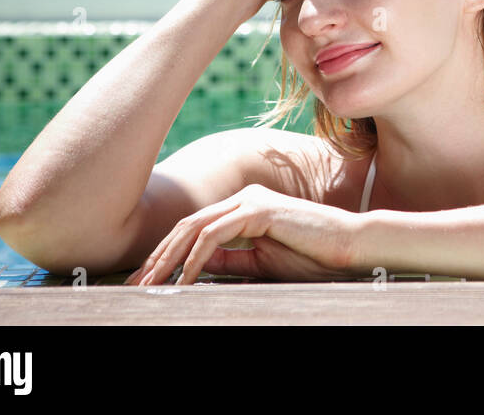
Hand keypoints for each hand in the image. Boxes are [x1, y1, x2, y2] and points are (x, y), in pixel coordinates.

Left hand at [123, 184, 359, 285]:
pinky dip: (197, 258)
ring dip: (170, 259)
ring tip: (154, 284)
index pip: (194, 229)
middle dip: (159, 257)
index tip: (148, 281)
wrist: (346, 248)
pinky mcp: (259, 209)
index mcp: (243, 207)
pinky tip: (186, 279)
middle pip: (187, 225)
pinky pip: (216, 234)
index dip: (167, 255)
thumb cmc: (309, 256)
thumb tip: (193, 269)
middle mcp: (243, 198)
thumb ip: (228, 261)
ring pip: (195, 227)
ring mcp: (251, 200)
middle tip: (137, 284)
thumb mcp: (258, 263)